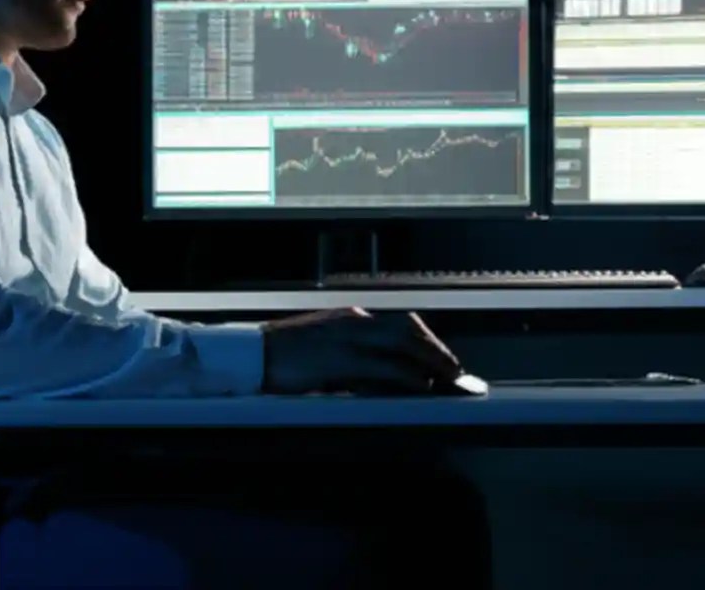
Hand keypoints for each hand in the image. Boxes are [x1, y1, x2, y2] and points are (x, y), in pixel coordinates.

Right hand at [260, 308, 460, 394]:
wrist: (251, 354)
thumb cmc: (284, 355)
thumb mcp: (327, 349)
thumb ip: (356, 358)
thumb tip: (384, 376)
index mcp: (351, 318)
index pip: (401, 324)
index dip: (426, 340)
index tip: (441, 356)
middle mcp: (354, 322)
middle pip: (408, 330)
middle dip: (434, 349)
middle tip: (453, 369)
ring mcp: (346, 339)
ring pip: (401, 344)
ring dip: (429, 361)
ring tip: (446, 378)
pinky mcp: (338, 360)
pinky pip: (382, 367)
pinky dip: (406, 375)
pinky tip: (420, 386)